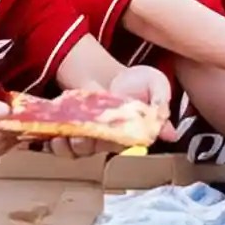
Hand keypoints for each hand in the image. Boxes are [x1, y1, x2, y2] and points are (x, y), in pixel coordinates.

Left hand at [47, 66, 177, 158]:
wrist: (110, 73)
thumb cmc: (138, 80)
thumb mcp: (156, 84)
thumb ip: (162, 104)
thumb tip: (172, 134)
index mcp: (133, 133)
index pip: (128, 146)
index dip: (119, 146)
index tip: (112, 137)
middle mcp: (111, 139)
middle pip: (98, 150)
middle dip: (88, 144)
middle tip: (84, 133)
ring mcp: (90, 137)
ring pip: (79, 150)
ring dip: (68, 145)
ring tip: (62, 136)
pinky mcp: (72, 132)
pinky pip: (62, 148)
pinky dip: (55, 145)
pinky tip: (52, 137)